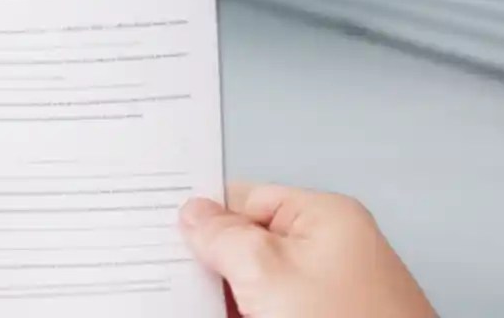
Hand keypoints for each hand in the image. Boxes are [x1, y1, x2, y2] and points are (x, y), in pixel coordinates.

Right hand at [179, 184, 436, 317]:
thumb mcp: (266, 272)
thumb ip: (224, 236)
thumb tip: (196, 215)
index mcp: (326, 216)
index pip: (246, 198)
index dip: (207, 217)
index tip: (169, 234)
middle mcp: (333, 247)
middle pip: (252, 241)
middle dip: (217, 262)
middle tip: (183, 280)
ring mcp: (332, 289)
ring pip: (261, 282)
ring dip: (232, 296)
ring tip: (221, 308)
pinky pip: (278, 307)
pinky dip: (253, 314)